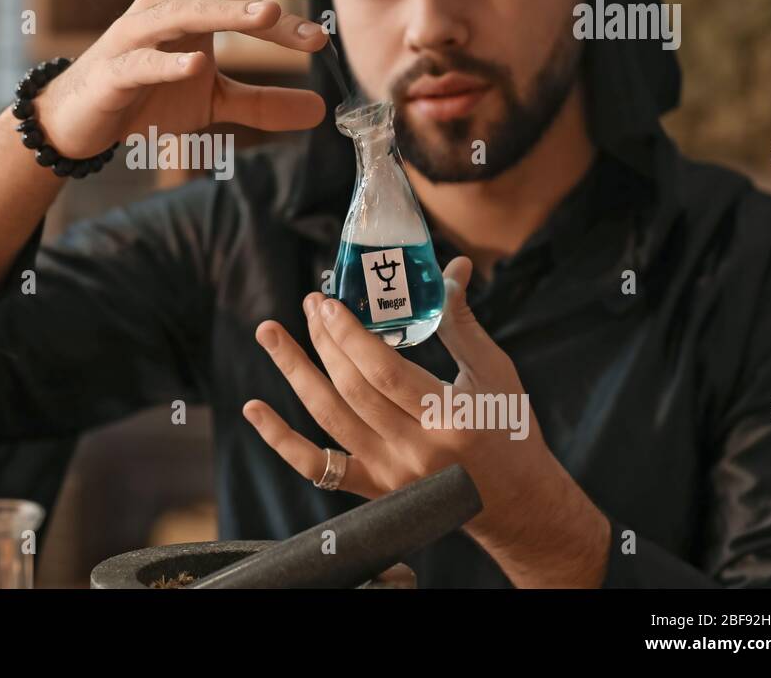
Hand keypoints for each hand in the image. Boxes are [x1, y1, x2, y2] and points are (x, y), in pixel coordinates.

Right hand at [36, 0, 329, 157]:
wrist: (80, 120)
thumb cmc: (146, 96)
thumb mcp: (212, 101)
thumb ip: (262, 102)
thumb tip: (320, 109)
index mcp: (191, 9)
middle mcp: (163, 9)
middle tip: (310, 1)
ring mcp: (135, 36)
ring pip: (183, 13)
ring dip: (226, 12)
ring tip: (267, 16)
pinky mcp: (113, 70)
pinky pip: (142, 62)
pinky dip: (168, 63)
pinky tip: (195, 68)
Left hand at [243, 256, 610, 587]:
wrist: (517, 504)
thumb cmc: (510, 429)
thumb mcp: (493, 371)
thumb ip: (462, 321)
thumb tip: (456, 265)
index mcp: (451, 419)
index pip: (384, 372)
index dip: (349, 335)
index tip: (328, 302)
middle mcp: (416, 452)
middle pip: (352, 389)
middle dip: (323, 341)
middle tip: (308, 303)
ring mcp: (391, 476)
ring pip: (328, 418)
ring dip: (294, 372)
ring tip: (270, 333)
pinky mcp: (373, 490)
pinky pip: (316, 467)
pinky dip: (280, 439)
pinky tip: (253, 408)